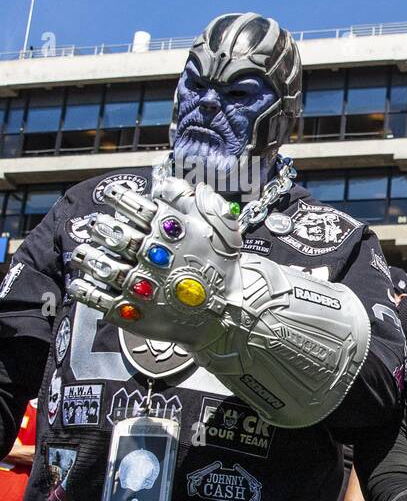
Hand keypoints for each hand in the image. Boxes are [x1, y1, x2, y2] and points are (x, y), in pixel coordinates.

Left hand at [68, 176, 240, 348]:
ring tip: (86, 254)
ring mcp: (138, 284)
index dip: (119, 197)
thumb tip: (167, 184)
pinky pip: (96, 296)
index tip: (112, 196)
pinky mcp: (130, 311)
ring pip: (100, 263)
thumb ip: (194, 202)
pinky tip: (84, 282)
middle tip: (100, 227)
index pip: (134, 206)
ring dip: (89, 256)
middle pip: (112, 234)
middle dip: (102, 227)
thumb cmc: (221, 271)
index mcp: (170, 232)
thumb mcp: (221, 229)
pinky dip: (85, 288)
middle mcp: (150, 255)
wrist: (227, 317)